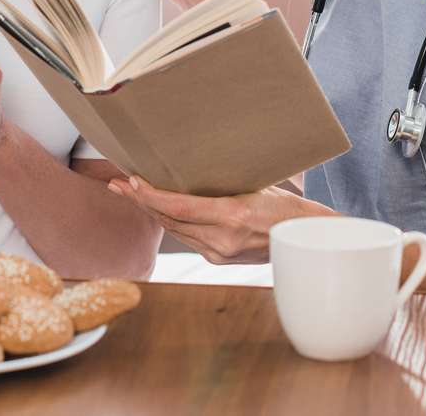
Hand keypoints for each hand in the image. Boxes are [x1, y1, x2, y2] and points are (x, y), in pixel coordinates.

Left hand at [107, 175, 336, 263]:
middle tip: (116, 184)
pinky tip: (160, 209)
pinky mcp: (220, 259)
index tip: (130, 181)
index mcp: (232, 216)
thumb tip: (192, 166)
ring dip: (152, 211)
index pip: (178, 206)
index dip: (150, 195)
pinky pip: (189, 237)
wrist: (308, 240)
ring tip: (130, 193)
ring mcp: (220, 253)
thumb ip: (223, 185)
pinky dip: (173, 221)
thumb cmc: (288, 205)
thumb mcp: (256, 186)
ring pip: (175, 230)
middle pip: (169, 219)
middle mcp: (222, 239)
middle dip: (140, 201)